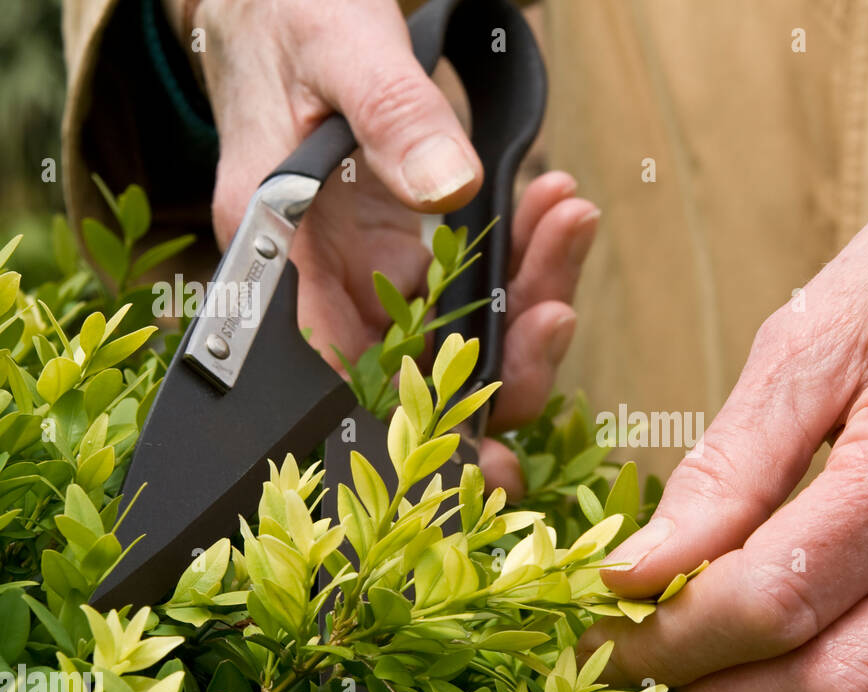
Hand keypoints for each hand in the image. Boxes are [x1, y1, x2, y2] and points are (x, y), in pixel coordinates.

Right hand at [173, 0, 598, 492]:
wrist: (285, 1)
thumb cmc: (289, 17)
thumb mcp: (340, 48)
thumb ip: (392, 116)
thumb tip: (451, 188)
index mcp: (282, 255)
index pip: (346, 376)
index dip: (418, 431)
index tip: (491, 453)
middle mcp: (329, 279)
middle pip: (424, 370)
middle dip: (503, 358)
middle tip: (556, 311)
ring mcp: (375, 267)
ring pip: (467, 329)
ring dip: (531, 292)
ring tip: (566, 216)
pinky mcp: (413, 245)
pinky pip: (483, 275)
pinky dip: (528, 251)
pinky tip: (554, 204)